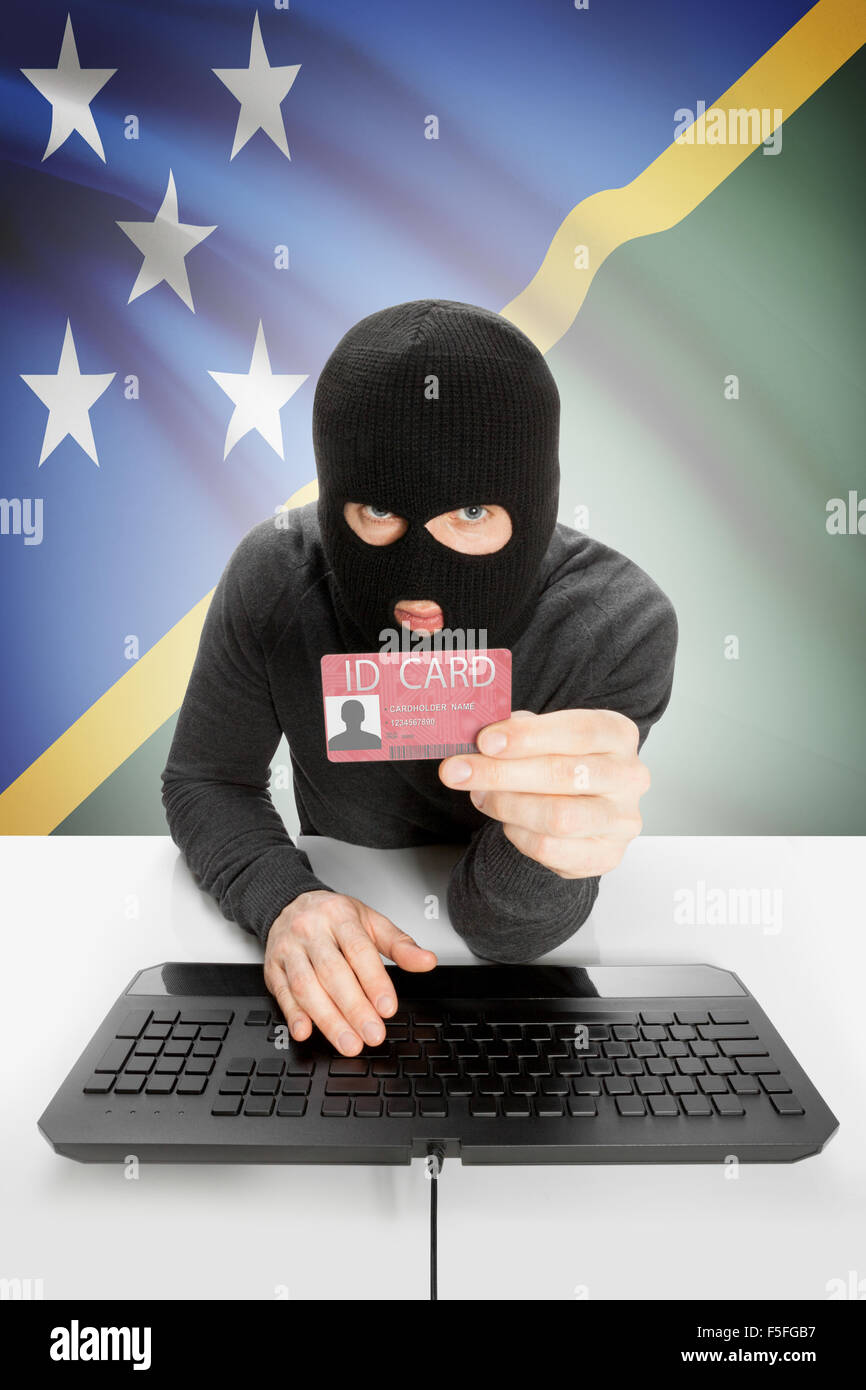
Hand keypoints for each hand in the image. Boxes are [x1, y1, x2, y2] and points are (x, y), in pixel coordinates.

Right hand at [264, 890, 436, 1055]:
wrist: (289, 903)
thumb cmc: (333, 917)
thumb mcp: (371, 921)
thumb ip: (400, 944)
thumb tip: (427, 961)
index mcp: (340, 917)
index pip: (359, 951)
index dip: (374, 981)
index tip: (387, 1007)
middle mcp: (311, 931)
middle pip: (333, 973)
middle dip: (354, 1008)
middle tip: (372, 1034)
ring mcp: (289, 949)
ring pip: (306, 986)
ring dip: (327, 1019)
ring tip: (348, 1042)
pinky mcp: (272, 967)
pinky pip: (282, 993)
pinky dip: (293, 1015)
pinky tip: (305, 1031)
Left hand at [438, 708, 648, 878]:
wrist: (579, 809)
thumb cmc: (559, 763)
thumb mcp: (542, 736)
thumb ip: (517, 732)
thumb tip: (479, 735)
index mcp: (617, 733)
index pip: (577, 731)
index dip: (527, 736)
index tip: (485, 741)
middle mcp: (629, 775)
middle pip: (562, 774)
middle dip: (501, 773)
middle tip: (458, 771)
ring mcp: (622, 819)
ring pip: (558, 816)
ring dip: (508, 805)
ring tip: (481, 795)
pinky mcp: (607, 854)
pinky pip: (551, 848)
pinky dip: (518, 834)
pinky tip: (507, 821)